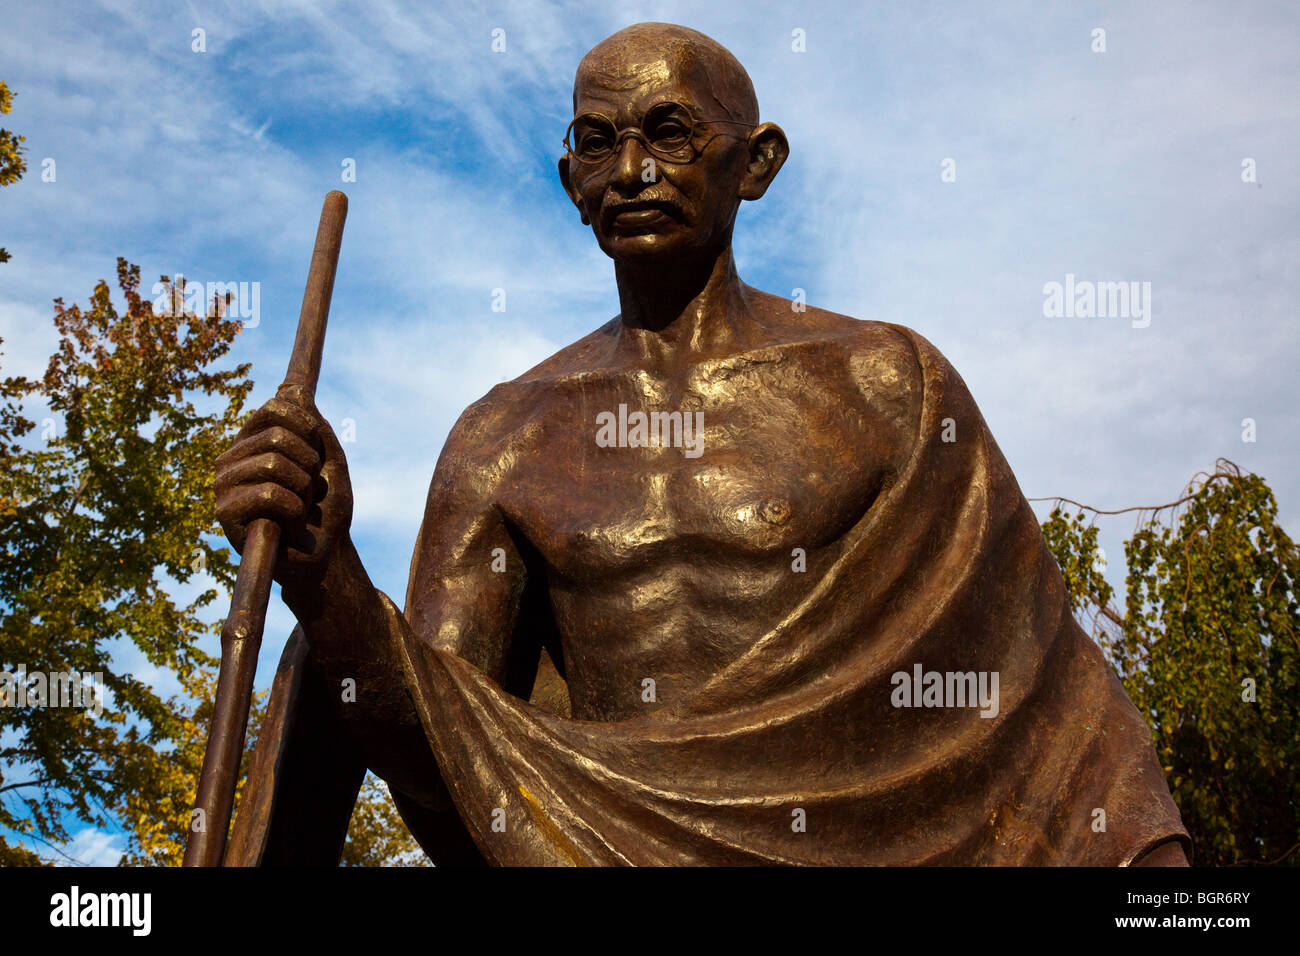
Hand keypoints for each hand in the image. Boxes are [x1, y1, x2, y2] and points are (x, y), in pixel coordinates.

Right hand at [214, 383, 352, 589]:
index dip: (308, 429)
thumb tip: (294, 390)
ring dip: (303, 490)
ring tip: (300, 508)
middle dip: (308, 466)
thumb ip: (314, 425)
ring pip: (273, 465)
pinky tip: (290, 525)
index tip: (317, 453)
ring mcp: (224, 487)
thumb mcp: (328, 459)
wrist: (326, 553)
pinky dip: (294, 510)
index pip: (275, 408)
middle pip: (277, 438)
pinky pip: (268, 495)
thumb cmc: (324, 507)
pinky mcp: (225, 515)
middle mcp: (231, 460)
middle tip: (308, 490)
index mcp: (251, 441)